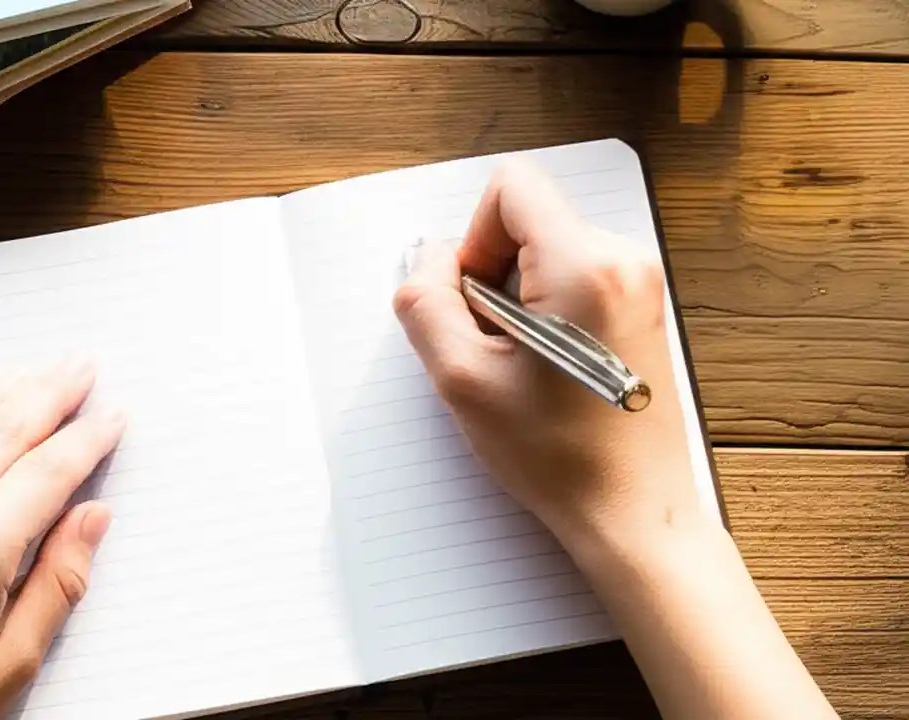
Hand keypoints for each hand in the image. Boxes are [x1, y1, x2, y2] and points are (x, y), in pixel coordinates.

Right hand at [393, 159, 701, 553]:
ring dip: (517, 299)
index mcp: (586, 266)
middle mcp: (623, 261)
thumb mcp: (462, 378)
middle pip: (528, 219)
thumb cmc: (559, 457)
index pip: (512, 186)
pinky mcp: (640, 308)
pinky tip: (545, 369)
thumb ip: (426, 302)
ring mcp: (639, 284)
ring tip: (523, 366)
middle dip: (494, 274)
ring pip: (546, 250)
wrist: (634, 512)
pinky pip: (572, 277)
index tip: (475, 299)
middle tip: (495, 348)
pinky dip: (544, 312)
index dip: (473, 237)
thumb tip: (428, 259)